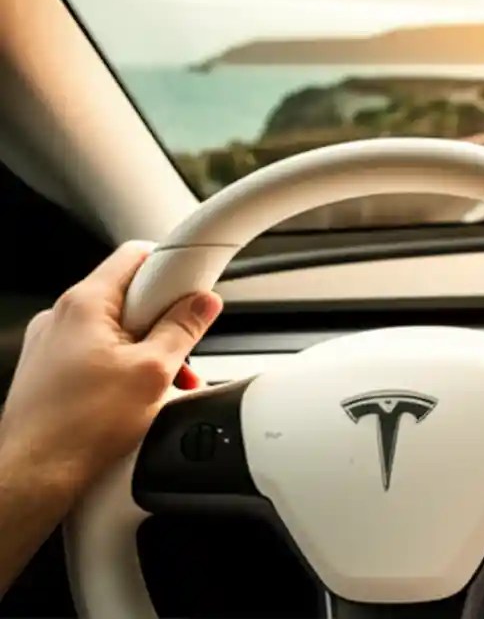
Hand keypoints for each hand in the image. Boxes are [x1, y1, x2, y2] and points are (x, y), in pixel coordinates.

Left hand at [0, 241, 221, 496]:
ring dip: (146, 350)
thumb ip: (183, 330)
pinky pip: (97, 352)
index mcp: (84, 303)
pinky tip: (134, 397)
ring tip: (157, 384)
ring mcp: (52, 343)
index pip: (138, 255)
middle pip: (131, 296)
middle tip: (179, 351)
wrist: (34, 474)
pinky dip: (122, 367)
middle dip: (164, 322)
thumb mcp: (153, 373)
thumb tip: (202, 305)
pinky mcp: (51, 369)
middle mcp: (61, 316)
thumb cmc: (78, 428)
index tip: (196, 288)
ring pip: (116, 328)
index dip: (175, 268)